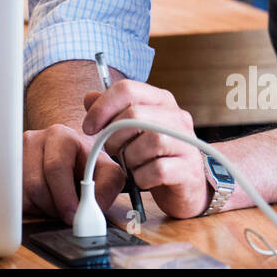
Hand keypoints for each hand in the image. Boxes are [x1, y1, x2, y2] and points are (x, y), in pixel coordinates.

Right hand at [23, 123, 123, 223]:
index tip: (73, 215)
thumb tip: (93, 210)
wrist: (63, 150)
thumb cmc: (85, 162)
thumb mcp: (105, 170)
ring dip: (43, 208)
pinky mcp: (7, 169)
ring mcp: (17, 154)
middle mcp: (35, 140)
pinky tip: (42, 200)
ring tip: (57, 203)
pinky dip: (31, 207)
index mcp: (61, 136)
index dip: (64, 197)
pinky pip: (14, 199)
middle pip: (36, 184)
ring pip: (25, 195)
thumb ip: (106, 188)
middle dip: (54, 207)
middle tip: (66, 216)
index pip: (56, 167)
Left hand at [82, 81, 210, 218]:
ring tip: (131, 164)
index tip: (89, 127)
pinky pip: (157, 170)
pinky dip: (142, 177)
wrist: (185, 186)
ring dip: (129, 157)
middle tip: (112, 150)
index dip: (102, 107)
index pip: (127, 89)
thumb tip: (89, 97)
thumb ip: (110, 113)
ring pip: (149, 142)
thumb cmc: (153, 155)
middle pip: (134, 115)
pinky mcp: (188, 169)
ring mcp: (186, 142)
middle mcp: (177, 117)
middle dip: (113, 136)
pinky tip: (143, 178)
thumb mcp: (130, 130)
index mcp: (161, 100)